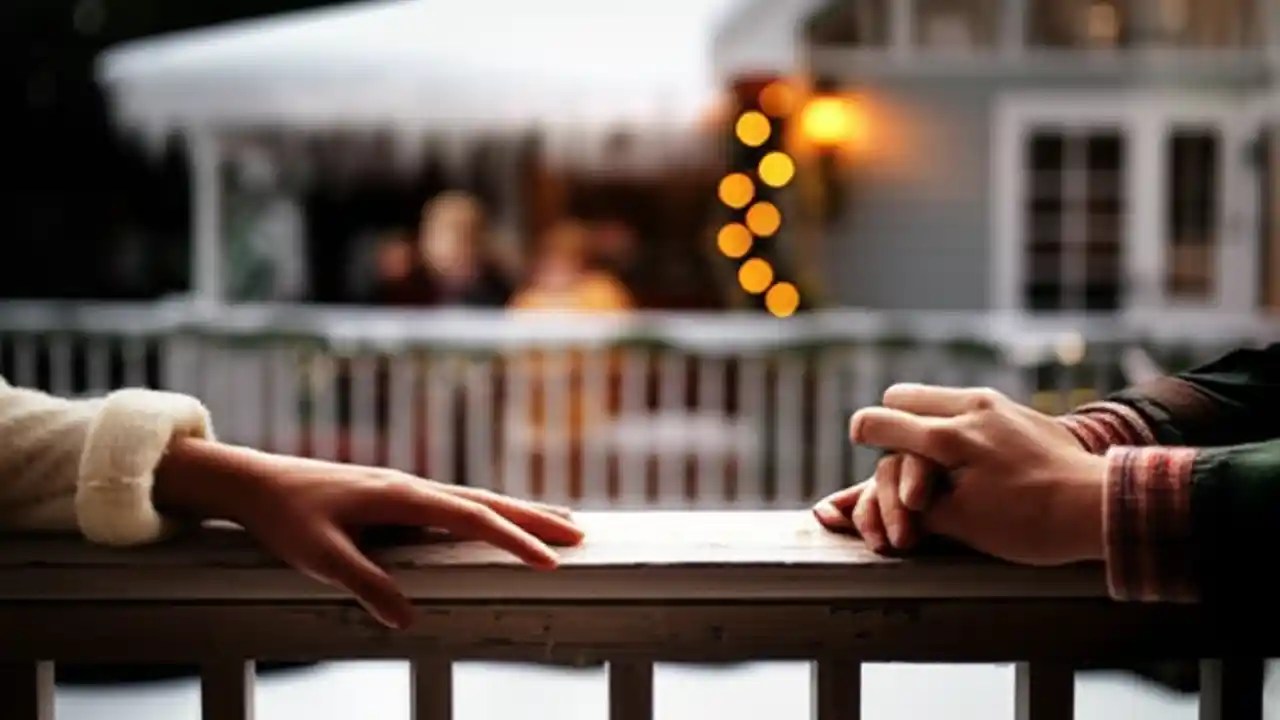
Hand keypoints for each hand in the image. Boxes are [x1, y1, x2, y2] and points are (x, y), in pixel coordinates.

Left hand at [155, 439, 583, 628]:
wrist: (255, 481)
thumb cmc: (285, 516)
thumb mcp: (319, 555)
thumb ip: (364, 584)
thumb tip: (408, 618)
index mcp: (402, 495)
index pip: (472, 518)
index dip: (514, 540)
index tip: (550, 560)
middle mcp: (413, 487)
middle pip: (488, 501)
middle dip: (535, 518)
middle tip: (580, 534)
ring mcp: (407, 489)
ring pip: (476, 499)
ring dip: (518, 512)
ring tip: (558, 523)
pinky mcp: (398, 496)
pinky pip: (457, 504)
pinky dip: (490, 513)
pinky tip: (497, 523)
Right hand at [814, 384, 1106, 565]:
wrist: (1102, 506)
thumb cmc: (1029, 521)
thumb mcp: (960, 522)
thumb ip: (914, 502)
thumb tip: (887, 493)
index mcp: (948, 437)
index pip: (881, 419)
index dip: (863, 431)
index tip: (859, 437)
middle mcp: (970, 408)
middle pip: (902, 395)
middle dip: (890, 423)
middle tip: (894, 455)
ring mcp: (997, 405)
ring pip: (936, 398)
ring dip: (922, 424)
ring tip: (929, 462)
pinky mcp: (1018, 412)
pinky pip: (967, 407)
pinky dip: (952, 426)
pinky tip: (965, 459)